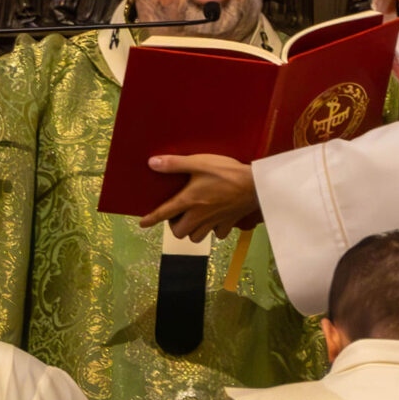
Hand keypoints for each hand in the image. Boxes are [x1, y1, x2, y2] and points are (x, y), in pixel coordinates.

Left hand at [141, 156, 259, 241]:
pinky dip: (214, 230)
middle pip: (180, 233)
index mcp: (189, 201)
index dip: (150, 219)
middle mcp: (199, 216)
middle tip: (178, 214)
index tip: (142, 223)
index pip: (163, 214)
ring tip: (194, 218)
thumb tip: (152, 163)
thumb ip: (175, 164)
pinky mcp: (229, 224)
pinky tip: (215, 219)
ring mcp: (214, 222)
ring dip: (192, 230)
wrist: (256, 185)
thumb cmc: (226, 172)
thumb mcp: (198, 162)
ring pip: (196, 237)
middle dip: (175, 226)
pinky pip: (217, 234)